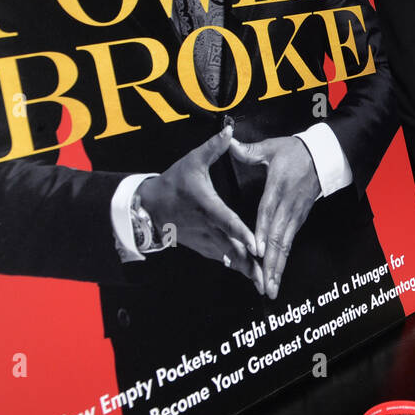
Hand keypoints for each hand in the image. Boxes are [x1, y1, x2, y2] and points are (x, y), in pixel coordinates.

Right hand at [136, 125, 262, 289]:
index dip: (241, 233)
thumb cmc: (172, 183)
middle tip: (266, 277)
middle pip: (231, 247)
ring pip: (227, 256)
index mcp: (206, 206)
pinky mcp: (201, 245)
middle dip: (249, 263)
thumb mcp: (192, 162)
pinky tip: (247, 274)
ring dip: (245, 270)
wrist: (148, 206)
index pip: (227, 221)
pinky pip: (220, 257)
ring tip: (262, 283)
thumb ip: (213, 148)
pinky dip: (234, 266)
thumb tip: (230, 131)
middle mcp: (206, 226)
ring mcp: (203, 239)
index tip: (256, 245)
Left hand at [228, 136, 320, 299]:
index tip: (256, 252)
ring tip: (270, 288)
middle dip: (270, 263)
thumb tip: (229, 143)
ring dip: (278, 267)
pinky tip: (276, 274)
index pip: (268, 213)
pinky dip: (283, 259)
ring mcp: (295, 214)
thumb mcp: (273, 147)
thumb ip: (250, 151)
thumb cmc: (296, 151)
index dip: (262, 233)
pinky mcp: (300, 219)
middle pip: (277, 238)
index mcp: (278, 187)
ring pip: (285, 245)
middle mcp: (288, 205)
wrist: (325, 155)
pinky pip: (290, 242)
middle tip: (264, 285)